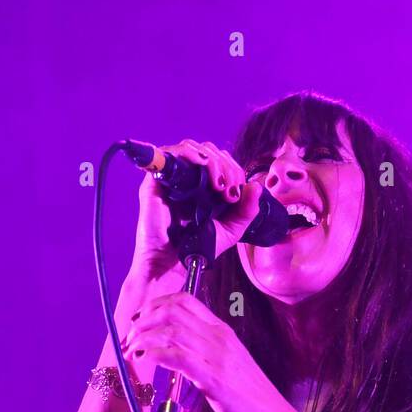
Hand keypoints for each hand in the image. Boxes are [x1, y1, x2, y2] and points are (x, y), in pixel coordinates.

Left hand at [121, 291, 298, 411]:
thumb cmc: (251, 399)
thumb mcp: (228, 366)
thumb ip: (206, 352)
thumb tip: (179, 351)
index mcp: (222, 331)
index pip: (185, 300)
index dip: (156, 304)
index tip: (141, 319)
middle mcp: (219, 337)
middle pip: (172, 311)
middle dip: (143, 320)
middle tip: (131, 337)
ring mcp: (216, 356)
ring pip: (171, 330)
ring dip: (144, 337)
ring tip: (132, 350)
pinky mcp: (213, 378)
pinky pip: (177, 356)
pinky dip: (155, 354)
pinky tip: (145, 359)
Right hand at [128, 137, 262, 287]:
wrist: (171, 263)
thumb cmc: (197, 248)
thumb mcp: (230, 230)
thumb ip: (246, 210)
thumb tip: (255, 186)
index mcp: (204, 186)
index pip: (220, 161)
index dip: (233, 169)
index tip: (236, 192)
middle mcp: (187, 178)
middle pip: (208, 151)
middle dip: (225, 165)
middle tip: (228, 189)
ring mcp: (171, 177)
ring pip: (192, 147)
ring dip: (211, 160)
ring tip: (218, 183)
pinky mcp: (155, 180)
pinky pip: (170, 152)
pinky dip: (188, 153)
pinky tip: (202, 165)